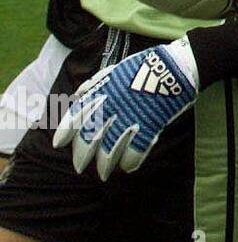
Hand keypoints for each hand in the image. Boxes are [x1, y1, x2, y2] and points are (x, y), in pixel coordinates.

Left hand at [53, 37, 198, 179]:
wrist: (174, 67)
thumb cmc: (145, 67)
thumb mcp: (115, 69)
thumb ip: (96, 83)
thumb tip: (78, 94)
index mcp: (101, 92)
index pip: (75, 115)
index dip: (65, 132)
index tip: (58, 144)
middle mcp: (111, 107)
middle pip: (89, 137)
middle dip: (82, 155)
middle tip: (80, 168)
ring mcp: (130, 118)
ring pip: (109, 149)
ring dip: (105, 164)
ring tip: (104, 174)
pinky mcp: (149, 126)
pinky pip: (135, 150)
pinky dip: (131, 161)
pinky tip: (128, 167)